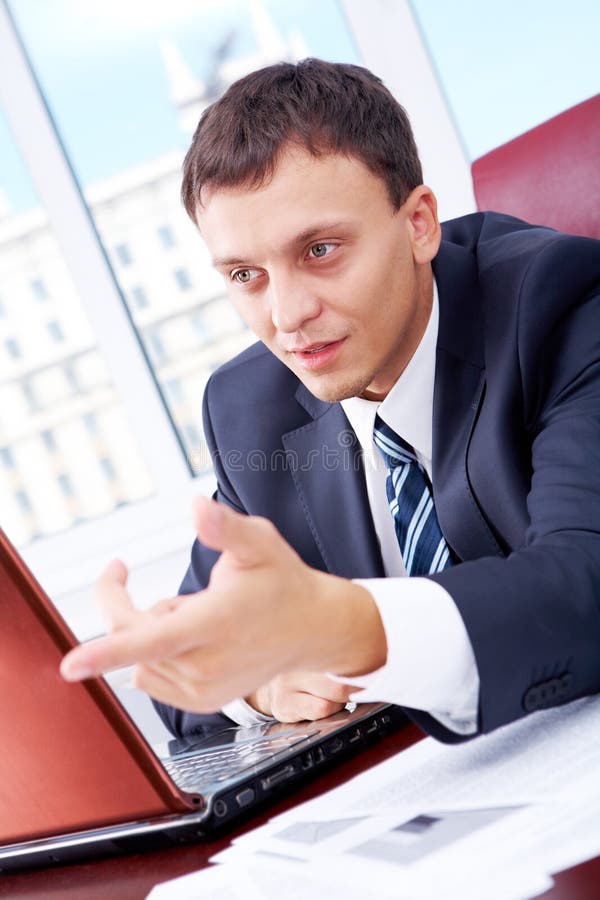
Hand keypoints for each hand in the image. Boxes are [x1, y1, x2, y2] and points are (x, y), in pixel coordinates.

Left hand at [60, 496, 385, 712]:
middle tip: (119, 569)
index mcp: (216, 622)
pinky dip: (157, 652)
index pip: (154, 640)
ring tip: (192, 611)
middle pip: (131, 636)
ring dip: (148, 629)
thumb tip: (195, 507)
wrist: (312, 629)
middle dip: (120, 602)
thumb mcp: (260, 542)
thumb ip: (225, 527)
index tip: (69, 665)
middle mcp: (207, 664)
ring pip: (138, 658)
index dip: (107, 651)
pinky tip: (192, 636)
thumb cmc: (282, 581)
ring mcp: (203, 690)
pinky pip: (150, 677)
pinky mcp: (200, 703)